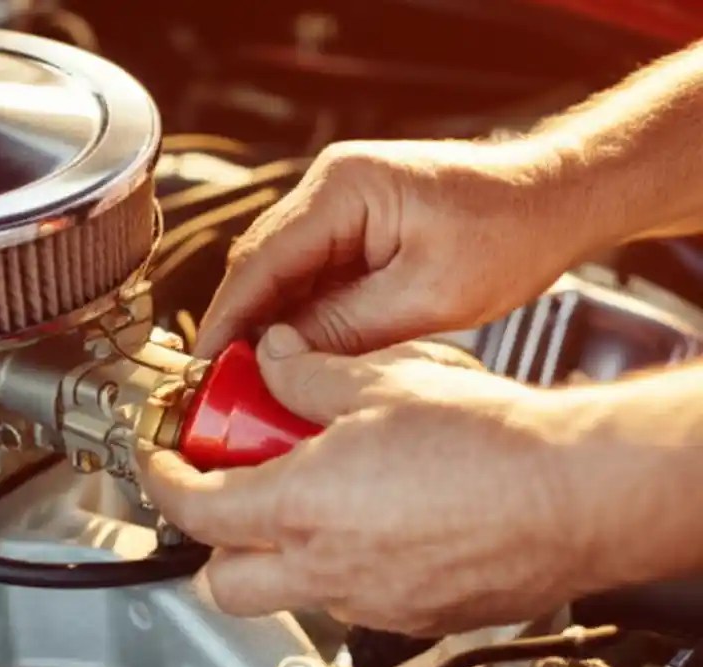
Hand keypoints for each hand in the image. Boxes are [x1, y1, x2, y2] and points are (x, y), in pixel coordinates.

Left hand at [140, 326, 608, 635]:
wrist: (574, 493)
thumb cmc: (486, 443)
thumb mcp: (379, 382)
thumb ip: (308, 371)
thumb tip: (273, 355)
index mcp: (300, 508)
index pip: (193, 509)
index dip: (160, 481)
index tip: (158, 462)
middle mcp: (325, 568)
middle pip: (223, 579)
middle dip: (210, 538)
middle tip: (226, 486)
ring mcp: (370, 601)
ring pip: (288, 590)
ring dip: (279, 547)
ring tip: (312, 488)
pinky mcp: (415, 614)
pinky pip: (352, 596)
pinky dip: (341, 560)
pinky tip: (375, 513)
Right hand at [195, 139, 595, 357]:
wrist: (558, 200)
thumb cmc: (512, 232)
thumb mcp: (429, 296)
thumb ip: (347, 325)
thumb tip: (280, 355)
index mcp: (343, 188)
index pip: (262, 258)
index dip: (228, 316)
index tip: (205, 363)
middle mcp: (331, 187)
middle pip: (262, 264)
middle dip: (241, 324)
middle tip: (222, 382)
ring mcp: (342, 205)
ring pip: (282, 272)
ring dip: (269, 323)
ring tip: (253, 378)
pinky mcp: (355, 226)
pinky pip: (311, 275)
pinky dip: (300, 315)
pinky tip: (296, 355)